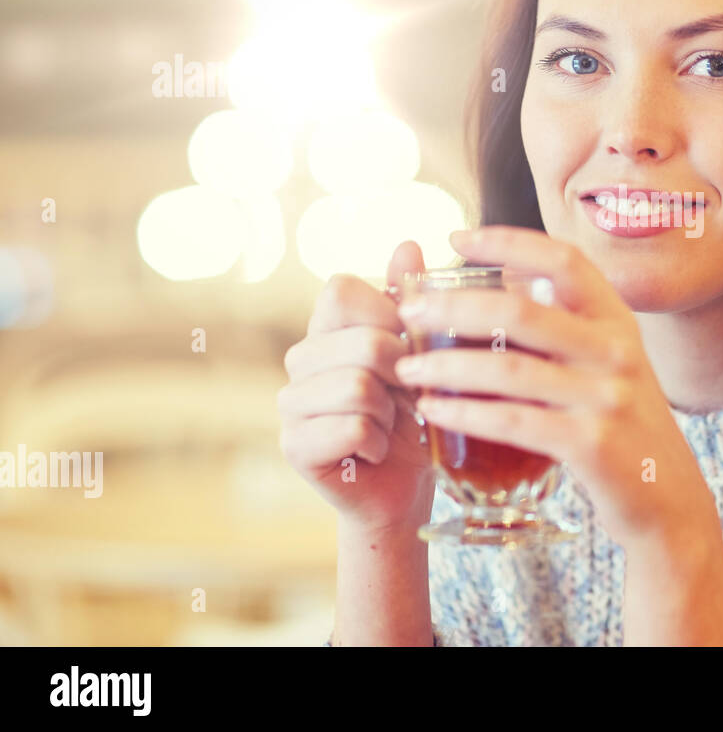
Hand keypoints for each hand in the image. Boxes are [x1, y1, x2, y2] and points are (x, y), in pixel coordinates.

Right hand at [277, 241, 435, 531]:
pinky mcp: (293, 445)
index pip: (341, 288)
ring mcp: (290, 402)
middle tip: (406, 398)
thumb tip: (407, 244)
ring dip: (392, 413)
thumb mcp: (422, 351)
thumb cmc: (416, 414)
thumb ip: (410, 298)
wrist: (404, 487)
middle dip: (404, 374)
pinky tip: (374, 451)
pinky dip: (378, 442)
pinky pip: (353, 427)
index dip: (387, 313)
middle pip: (365, 343)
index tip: (407, 343)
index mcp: (327, 327)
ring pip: (358, 386)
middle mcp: (299, 358)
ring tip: (389, 424)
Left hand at [392, 225, 717, 554]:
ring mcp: (607, 397)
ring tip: (405, 368)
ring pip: (509, 369)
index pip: (564, 260)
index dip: (509, 241)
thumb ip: (571, 332)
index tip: (457, 236)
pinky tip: (432, 411)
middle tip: (407, 310)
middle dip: (453, 307)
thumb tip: (503, 287)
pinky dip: (465, 414)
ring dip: (447, 366)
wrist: (671, 502)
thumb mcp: (611, 368)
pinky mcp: (593, 444)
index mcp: (619, 322)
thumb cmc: (626, 432)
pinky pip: (513, 421)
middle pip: (521, 310)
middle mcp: (617, 351)